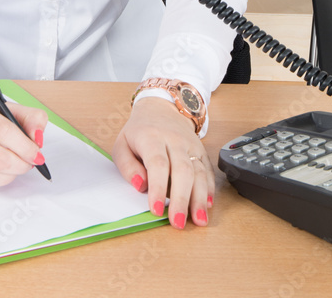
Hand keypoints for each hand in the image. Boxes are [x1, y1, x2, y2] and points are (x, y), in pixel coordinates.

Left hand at [111, 97, 213, 228]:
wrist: (160, 108)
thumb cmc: (139, 132)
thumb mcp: (122, 145)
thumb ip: (127, 166)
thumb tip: (140, 185)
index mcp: (151, 137)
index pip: (157, 164)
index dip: (157, 188)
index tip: (156, 210)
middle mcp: (174, 140)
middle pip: (182, 170)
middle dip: (181, 199)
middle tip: (178, 223)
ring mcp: (190, 145)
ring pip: (199, 172)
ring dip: (199, 198)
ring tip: (199, 220)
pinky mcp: (201, 151)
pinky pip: (208, 170)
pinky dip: (209, 189)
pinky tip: (208, 205)